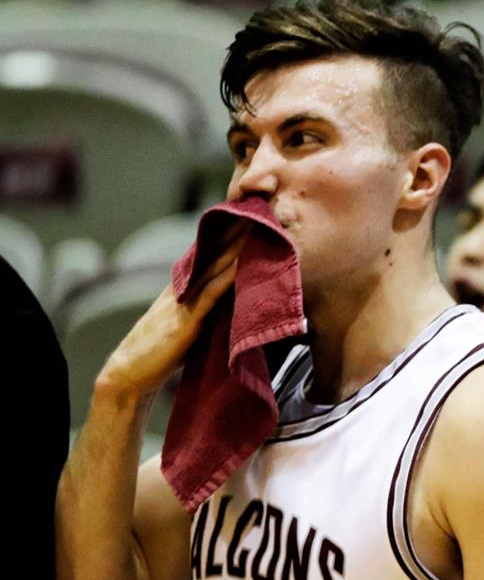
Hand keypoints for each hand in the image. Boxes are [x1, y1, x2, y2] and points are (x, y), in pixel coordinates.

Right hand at [96, 230, 244, 399]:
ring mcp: (185, 301)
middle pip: (214, 252)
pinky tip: (243, 264)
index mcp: (183, 286)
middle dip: (236, 230)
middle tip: (258, 206)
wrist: (128, 373)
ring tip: (258, 224)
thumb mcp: (186, 322)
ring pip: (215, 267)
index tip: (249, 213)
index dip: (228, 233)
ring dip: (237, 246)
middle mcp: (184, 287)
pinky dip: (227, 278)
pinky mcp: (187, 321)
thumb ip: (205, 307)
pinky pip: (211, 295)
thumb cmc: (159, 352)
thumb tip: (231, 298)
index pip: (209, 253)